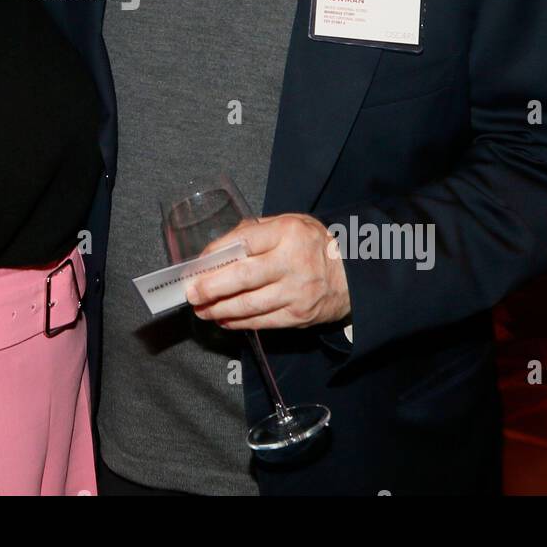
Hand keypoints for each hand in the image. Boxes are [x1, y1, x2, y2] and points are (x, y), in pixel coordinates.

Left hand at [185, 213, 349, 329]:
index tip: (198, 263)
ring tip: (201, 309)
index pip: (244, 242)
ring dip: (220, 309)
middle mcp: (292, 262)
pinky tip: (223, 319)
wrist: (355, 274)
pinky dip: (239, 322)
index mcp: (288, 233)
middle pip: (243, 277)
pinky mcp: (298, 316)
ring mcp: (296, 292)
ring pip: (249, 305)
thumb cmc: (315, 245)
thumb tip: (220, 247)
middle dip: (211, 287)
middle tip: (191, 293)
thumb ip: (257, 231)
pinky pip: (262, 322)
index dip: (216, 253)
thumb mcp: (292, 223)